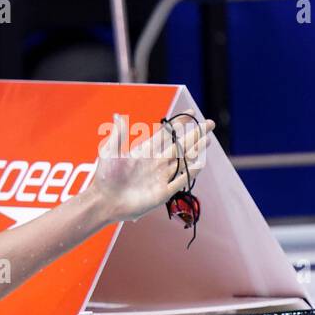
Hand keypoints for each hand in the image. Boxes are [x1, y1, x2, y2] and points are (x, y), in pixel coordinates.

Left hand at [89, 112, 215, 222]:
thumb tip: (117, 114)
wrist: (105, 202)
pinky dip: (191, 171)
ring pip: (183, 160)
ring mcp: (160, 177)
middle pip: (180, 145)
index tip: (191, 112)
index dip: (178, 123)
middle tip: (209, 123)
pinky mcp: (163, 192)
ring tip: (208, 139)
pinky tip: (201, 161)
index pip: (166, 134)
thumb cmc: (105, 177)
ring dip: (196, 149)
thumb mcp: (110, 152)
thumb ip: (118, 134)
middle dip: (195, 134)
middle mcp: (155, 163)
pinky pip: (181, 180)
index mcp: (144, 152)